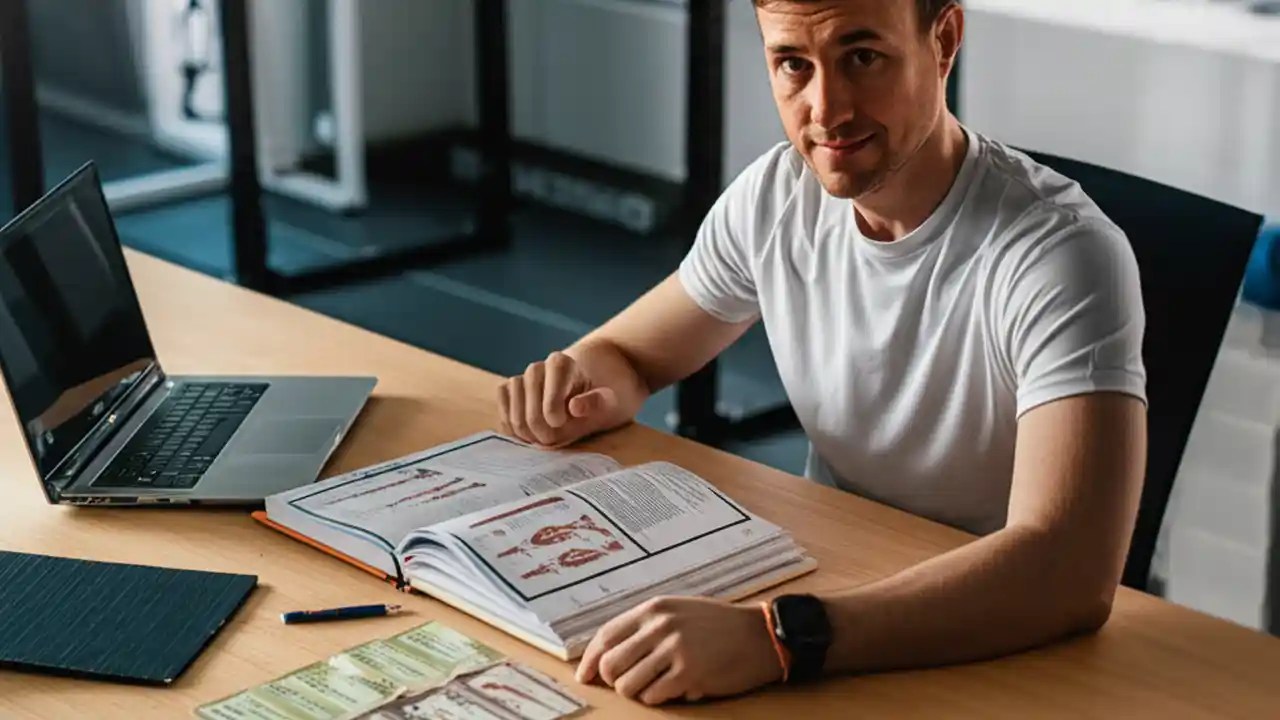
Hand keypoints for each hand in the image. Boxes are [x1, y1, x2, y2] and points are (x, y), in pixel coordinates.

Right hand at [497, 351, 621, 446]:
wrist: (599, 378)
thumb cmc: (610, 390)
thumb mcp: (615, 399)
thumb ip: (597, 404)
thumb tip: (574, 408)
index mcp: (562, 364)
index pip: (550, 393)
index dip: (552, 409)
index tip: (560, 423)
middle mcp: (539, 368)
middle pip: (530, 406)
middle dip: (541, 428)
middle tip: (554, 441)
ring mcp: (523, 379)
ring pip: (513, 408)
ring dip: (525, 430)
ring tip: (544, 439)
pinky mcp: (512, 389)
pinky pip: (502, 404)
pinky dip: (510, 423)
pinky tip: (527, 434)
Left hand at [575, 596, 783, 705]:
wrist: (760, 635)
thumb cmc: (717, 625)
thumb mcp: (678, 611)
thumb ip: (646, 626)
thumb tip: (608, 652)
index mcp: (654, 609)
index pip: (606, 635)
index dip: (590, 659)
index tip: (585, 675)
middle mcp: (660, 626)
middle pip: (611, 663)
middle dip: (612, 680)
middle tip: (626, 684)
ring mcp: (674, 650)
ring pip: (628, 684)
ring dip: (635, 692)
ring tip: (653, 686)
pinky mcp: (689, 673)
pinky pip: (653, 696)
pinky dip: (657, 698)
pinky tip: (672, 690)